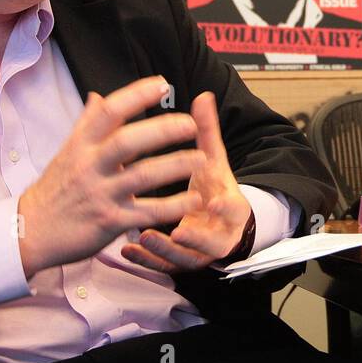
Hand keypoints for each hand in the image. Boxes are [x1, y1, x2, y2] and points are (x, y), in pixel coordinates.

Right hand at [16, 76, 208, 278]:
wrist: (30, 231)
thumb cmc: (55, 189)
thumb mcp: (67, 152)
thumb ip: (87, 124)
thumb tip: (98, 96)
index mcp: (80, 144)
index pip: (109, 111)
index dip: (136, 95)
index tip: (162, 84)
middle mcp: (90, 166)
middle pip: (128, 141)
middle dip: (163, 130)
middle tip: (192, 124)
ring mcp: (100, 194)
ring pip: (143, 175)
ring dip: (176, 165)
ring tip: (201, 159)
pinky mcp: (110, 221)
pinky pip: (147, 212)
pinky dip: (173, 206)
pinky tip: (193, 199)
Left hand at [122, 91, 252, 273]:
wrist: (224, 223)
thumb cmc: (214, 186)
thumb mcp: (214, 160)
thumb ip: (206, 131)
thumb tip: (203, 95)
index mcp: (229, 205)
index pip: (232, 208)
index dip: (223, 207)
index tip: (209, 201)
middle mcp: (218, 232)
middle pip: (211, 242)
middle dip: (194, 238)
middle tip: (176, 231)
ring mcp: (199, 251)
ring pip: (185, 258)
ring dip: (164, 251)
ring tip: (143, 239)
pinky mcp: (181, 261)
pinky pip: (164, 266)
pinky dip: (147, 260)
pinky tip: (128, 249)